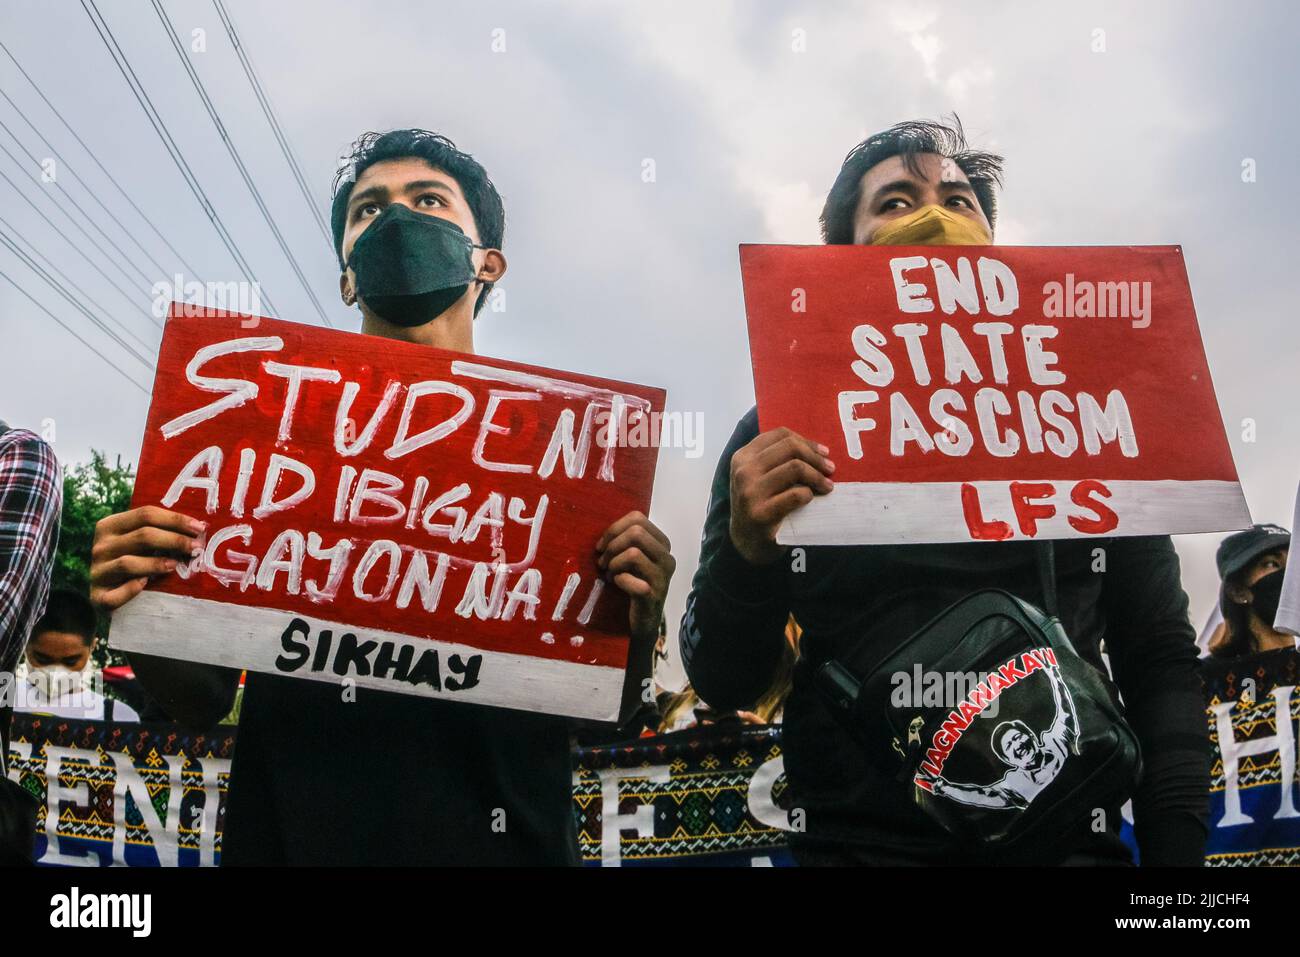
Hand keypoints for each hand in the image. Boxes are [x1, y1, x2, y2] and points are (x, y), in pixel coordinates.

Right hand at [90, 506, 205, 610]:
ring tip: (177, 565)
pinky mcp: (97, 596)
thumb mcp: (141, 543)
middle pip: (142, 536)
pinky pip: (115, 594)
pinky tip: (146, 585)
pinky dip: (131, 590)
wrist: (109, 594)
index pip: (146, 514)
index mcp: (110, 525)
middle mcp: (101, 546)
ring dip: (156, 564)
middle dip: (175, 540)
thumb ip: (159, 532)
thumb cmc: (135, 562)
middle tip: (197, 548)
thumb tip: (199, 528)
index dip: (176, 520)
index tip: (200, 528)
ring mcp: (97, 571)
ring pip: (128, 563)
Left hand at [596, 511, 674, 642]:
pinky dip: (618, 579)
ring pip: (633, 553)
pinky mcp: (653, 595)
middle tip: (603, 561)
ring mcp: (662, 577)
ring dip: (613, 563)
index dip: (614, 529)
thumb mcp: (633, 558)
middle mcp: (667, 557)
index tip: (602, 545)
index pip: (638, 518)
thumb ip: (626, 540)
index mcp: (662, 543)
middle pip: (636, 532)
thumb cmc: (634, 583)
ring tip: (609, 573)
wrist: (644, 619)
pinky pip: (629, 578)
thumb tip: (605, 533)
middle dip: (612, 545)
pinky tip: (617, 584)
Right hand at [728, 427, 834, 565]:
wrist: (745, 543)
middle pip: (790, 448)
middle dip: (816, 457)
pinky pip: (796, 494)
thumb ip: (777, 460)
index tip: (822, 453)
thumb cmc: (759, 505)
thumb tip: (818, 450)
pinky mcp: (761, 514)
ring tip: (827, 486)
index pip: (780, 435)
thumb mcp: (758, 476)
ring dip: (817, 476)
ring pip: (795, 468)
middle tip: (830, 469)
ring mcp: (750, 492)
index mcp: (743, 457)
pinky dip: (809, 494)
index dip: (806, 441)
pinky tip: (811, 499)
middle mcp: (743, 471)